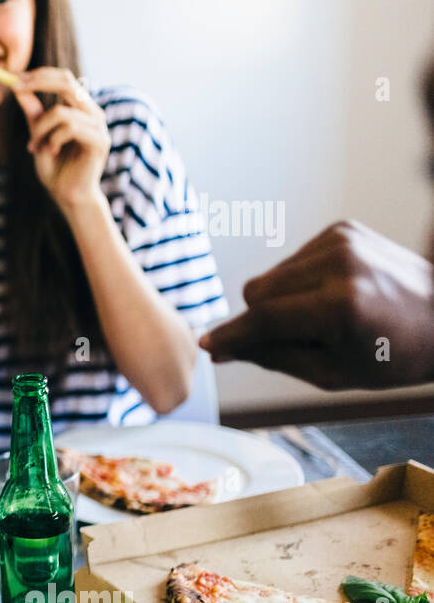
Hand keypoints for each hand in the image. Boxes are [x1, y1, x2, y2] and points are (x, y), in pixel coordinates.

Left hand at [13, 68, 109, 211]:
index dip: (40, 75)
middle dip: (38, 82)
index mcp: (80, 108)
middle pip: (68, 82)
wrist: (68, 196)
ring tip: (35, 147)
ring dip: (40, 130)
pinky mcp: (100, 141)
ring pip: (61, 112)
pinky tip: (50, 152)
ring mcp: (99, 126)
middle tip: (15, 89)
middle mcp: (92, 113)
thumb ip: (34, 114)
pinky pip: (70, 128)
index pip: (64, 79)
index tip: (13, 80)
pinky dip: (53, 140)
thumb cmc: (56, 168)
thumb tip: (19, 89)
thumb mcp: (39, 136)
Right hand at [200, 221, 433, 388]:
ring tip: (320, 318)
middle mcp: (339, 263)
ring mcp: (340, 241)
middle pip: (258, 292)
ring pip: (270, 276)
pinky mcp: (342, 229)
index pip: (264, 317)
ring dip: (280, 301)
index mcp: (340, 305)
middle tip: (294, 341)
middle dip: (261, 319)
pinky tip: (330, 295)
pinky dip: (298, 283)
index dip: (232, 334)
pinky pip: (291, 261)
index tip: (207, 344)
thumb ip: (271, 356)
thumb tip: (220, 348)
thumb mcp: (332, 373)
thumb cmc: (394, 355)